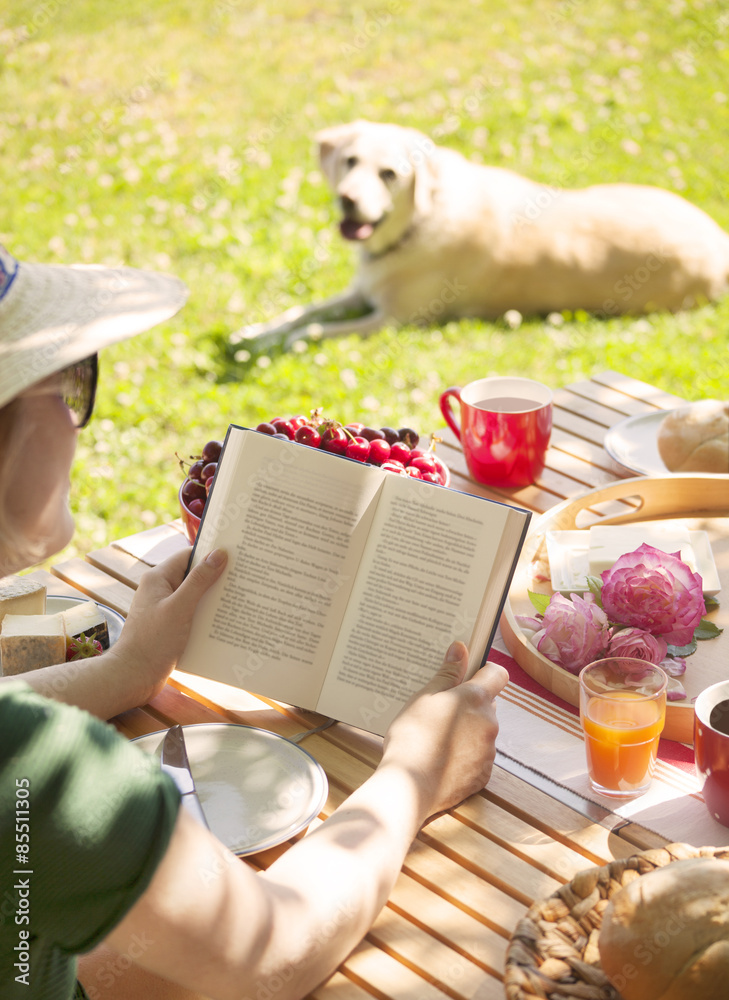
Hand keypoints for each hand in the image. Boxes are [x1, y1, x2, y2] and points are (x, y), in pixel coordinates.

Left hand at [110, 547, 226, 703]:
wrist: (134, 677)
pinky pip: (191, 613)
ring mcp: (164, 609)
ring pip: (194, 596)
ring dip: (212, 599)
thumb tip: (219, 553)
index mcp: (158, 579)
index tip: (234, 556)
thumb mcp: (180, 607)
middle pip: (193, 576)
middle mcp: (160, 590)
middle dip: (215, 578)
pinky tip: (223, 622)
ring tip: (237, 601)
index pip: (188, 556)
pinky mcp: (169, 626)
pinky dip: (205, 615)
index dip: (209, 554)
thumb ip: (199, 580)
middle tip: (241, 579)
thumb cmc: (153, 641)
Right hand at [382, 641, 508, 819]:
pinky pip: (479, 756)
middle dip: (470, 703)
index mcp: (477, 699)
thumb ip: (447, 673)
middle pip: (488, 704)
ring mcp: (489, 751)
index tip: (467, 674)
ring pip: (482, 731)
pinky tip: (442, 758)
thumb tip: (460, 649)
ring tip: (438, 737)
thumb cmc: (413, 735)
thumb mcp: (424, 698)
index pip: (497, 673)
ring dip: (468, 729)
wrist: (409, 785)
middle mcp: (490, 723)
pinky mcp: (483, 775)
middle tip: (441, 708)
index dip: (484, 671)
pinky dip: (466, 754)